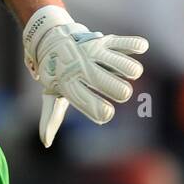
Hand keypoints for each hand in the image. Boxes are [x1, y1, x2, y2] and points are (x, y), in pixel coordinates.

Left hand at [22, 5, 147, 148]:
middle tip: (118, 91)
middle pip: (119, 89)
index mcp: (71, 87)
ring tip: (126, 72)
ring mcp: (95, 54)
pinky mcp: (104, 40)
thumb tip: (46, 143)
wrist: (51, 41)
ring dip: (132, 71)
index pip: (95, 107)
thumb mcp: (51, 96)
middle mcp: (84, 70)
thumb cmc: (57, 75)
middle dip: (123, 93)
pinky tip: (138, 49)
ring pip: (128, 67)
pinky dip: (136, 45)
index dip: (104, 113)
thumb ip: (51, 119)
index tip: (105, 112)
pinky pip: (127, 43)